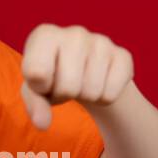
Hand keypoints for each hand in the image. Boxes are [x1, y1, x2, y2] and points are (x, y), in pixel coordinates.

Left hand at [19, 24, 133, 129]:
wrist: (84, 67)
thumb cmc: (52, 75)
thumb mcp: (35, 88)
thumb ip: (34, 103)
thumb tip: (42, 124)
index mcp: (45, 34)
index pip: (37, 73)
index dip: (40, 87)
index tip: (43, 80)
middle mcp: (74, 33)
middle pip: (68, 87)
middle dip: (64, 94)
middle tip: (64, 84)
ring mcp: (101, 42)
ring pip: (91, 91)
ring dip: (84, 97)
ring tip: (79, 82)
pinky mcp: (123, 56)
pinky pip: (110, 95)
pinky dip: (103, 98)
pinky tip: (98, 82)